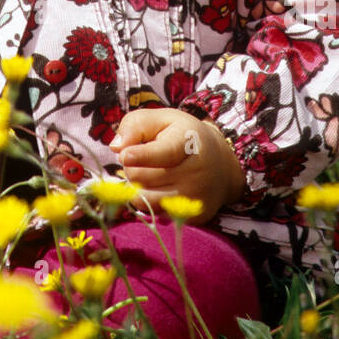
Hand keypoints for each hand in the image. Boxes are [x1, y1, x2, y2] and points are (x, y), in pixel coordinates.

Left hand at [110, 108, 246, 224]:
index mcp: (189, 142)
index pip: (164, 152)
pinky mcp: (193, 218)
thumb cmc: (182, 136)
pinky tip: (159, 189)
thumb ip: (136, 125)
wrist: (221, 165)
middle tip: (139, 158)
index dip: (142, 155)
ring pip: (145, 200)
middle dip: (132, 167)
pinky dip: (149, 201)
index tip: (124, 155)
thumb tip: (117, 147)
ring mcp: (195, 198)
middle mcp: (196, 172)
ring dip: (137, 186)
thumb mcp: (163, 119)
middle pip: (143, 177)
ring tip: (147, 173)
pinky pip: (155, 214)